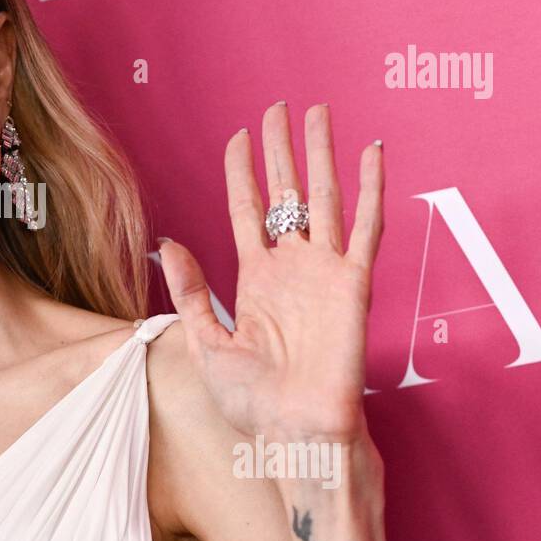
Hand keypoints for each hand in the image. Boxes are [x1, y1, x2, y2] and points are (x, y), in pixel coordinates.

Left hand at [157, 102, 384, 444]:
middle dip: (280, 150)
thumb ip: (192, 292)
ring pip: (324, 197)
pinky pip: (366, 226)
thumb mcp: (206, 344)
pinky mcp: (354, 283)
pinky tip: (371, 152)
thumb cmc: (252, 402)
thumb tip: (168, 243)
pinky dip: (371, 188)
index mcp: (255, 279)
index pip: (247, 210)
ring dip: (320, 154)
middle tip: (277, 107)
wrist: (294, 433)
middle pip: (285, 192)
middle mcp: (291, 267)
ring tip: (317, 113)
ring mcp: (324, 271)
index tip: (238, 137)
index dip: (242, 172)